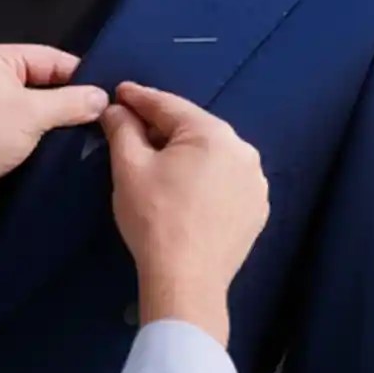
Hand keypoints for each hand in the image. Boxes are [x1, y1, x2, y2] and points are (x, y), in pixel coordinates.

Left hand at [0, 45, 108, 246]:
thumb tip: (102, 97)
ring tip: (92, 125)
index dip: (79, 73)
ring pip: (36, 101)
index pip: (48, 57)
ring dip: (59, 114)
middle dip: (71, 95)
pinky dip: (44, 127)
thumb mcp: (33, 114)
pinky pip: (25, 119)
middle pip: (43, 78)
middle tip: (104, 111)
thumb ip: (71, 102)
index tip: (107, 91)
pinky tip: (68, 138)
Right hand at [101, 82, 268, 347]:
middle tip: (132, 128)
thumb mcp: (128, 167)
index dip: (139, 97)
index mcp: (213, 133)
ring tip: (158, 162)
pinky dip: (204, 178)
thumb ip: (122, 129)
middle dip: (161, 127)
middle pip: (193, 129)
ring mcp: (255, 182)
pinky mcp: (256, 209)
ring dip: (185, 154)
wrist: (186, 281)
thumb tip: (116, 108)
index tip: (119, 91)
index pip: (168, 106)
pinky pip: (225, 181)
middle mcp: (243, 151)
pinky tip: (185, 190)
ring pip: (211, 155)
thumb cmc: (154, 218)